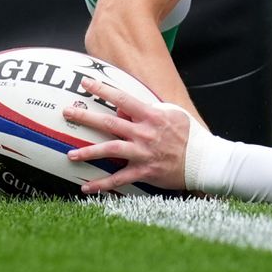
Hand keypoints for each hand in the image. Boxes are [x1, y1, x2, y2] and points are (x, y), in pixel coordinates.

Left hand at [63, 79, 193, 193]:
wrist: (204, 160)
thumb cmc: (190, 135)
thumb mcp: (173, 114)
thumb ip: (150, 110)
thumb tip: (127, 110)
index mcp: (152, 116)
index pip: (122, 99)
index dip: (103, 89)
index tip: (85, 83)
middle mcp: (144, 133)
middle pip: (110, 123)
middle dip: (86, 117)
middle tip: (67, 112)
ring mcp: (143, 153)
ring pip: (110, 150)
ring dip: (88, 152)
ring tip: (70, 155)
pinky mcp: (144, 171)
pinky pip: (119, 179)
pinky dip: (102, 185)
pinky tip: (86, 188)